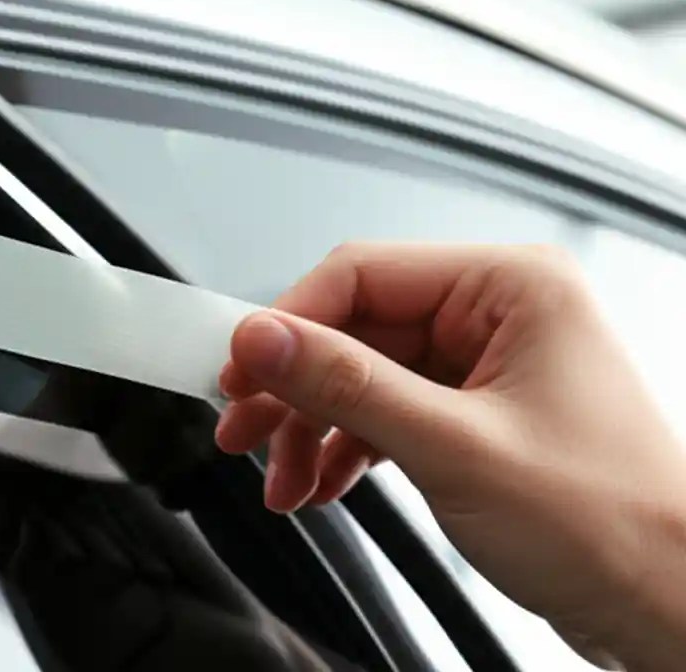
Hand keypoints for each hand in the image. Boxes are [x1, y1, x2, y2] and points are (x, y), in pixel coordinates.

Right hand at [214, 243, 685, 669]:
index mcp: (511, 288)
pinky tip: (323, 487)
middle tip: (242, 430)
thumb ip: (347, 386)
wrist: (671, 604)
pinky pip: (387, 413)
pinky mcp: (476, 413)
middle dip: (295, 391)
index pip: (361, 274)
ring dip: (314, 430)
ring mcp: (486, 365)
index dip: (288, 322)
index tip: (238, 369)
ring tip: (284, 481)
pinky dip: (348, 451)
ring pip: (363, 376)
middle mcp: (498, 314)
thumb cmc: (612, 525)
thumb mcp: (454, 448)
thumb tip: (263, 338)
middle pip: (355, 329)